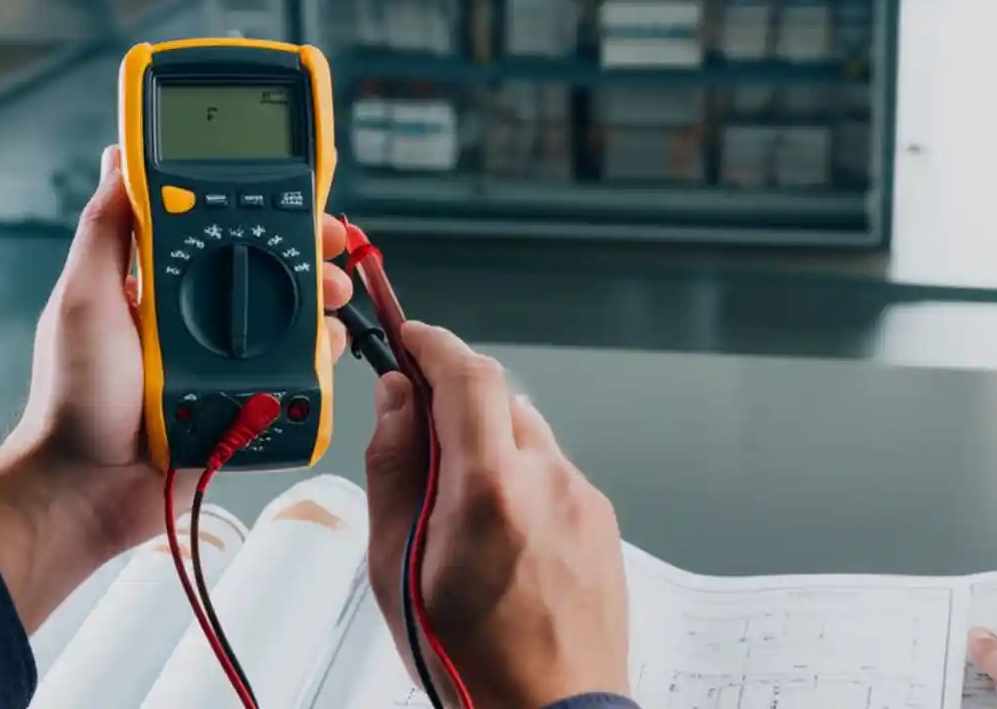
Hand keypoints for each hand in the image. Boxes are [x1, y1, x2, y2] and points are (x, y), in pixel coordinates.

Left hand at [0, 146, 353, 630]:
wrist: (87, 489)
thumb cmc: (74, 399)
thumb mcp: (84, 299)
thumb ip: (106, 231)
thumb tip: (121, 160)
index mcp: (161, 282)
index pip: (222, 227)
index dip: (264, 205)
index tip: (298, 194)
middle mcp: (198, 315)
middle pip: (269, 269)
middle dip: (310, 253)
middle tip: (335, 248)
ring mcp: (225, 359)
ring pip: (291, 320)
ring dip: (322, 304)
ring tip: (335, 300)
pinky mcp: (246, 401)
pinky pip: (295, 374)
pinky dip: (318, 360)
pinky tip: (326, 350)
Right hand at [363, 322, 629, 708]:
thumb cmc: (468, 658)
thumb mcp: (395, 565)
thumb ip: (394, 468)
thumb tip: (397, 400)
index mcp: (489, 490)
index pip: (467, 375)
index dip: (434, 343)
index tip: (411, 338)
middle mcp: (548, 482)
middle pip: (500, 396)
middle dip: (455, 399)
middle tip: (419, 434)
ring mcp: (583, 500)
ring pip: (528, 433)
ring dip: (489, 442)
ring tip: (459, 508)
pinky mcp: (602, 519)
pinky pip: (554, 470)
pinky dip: (522, 476)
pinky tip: (501, 532)